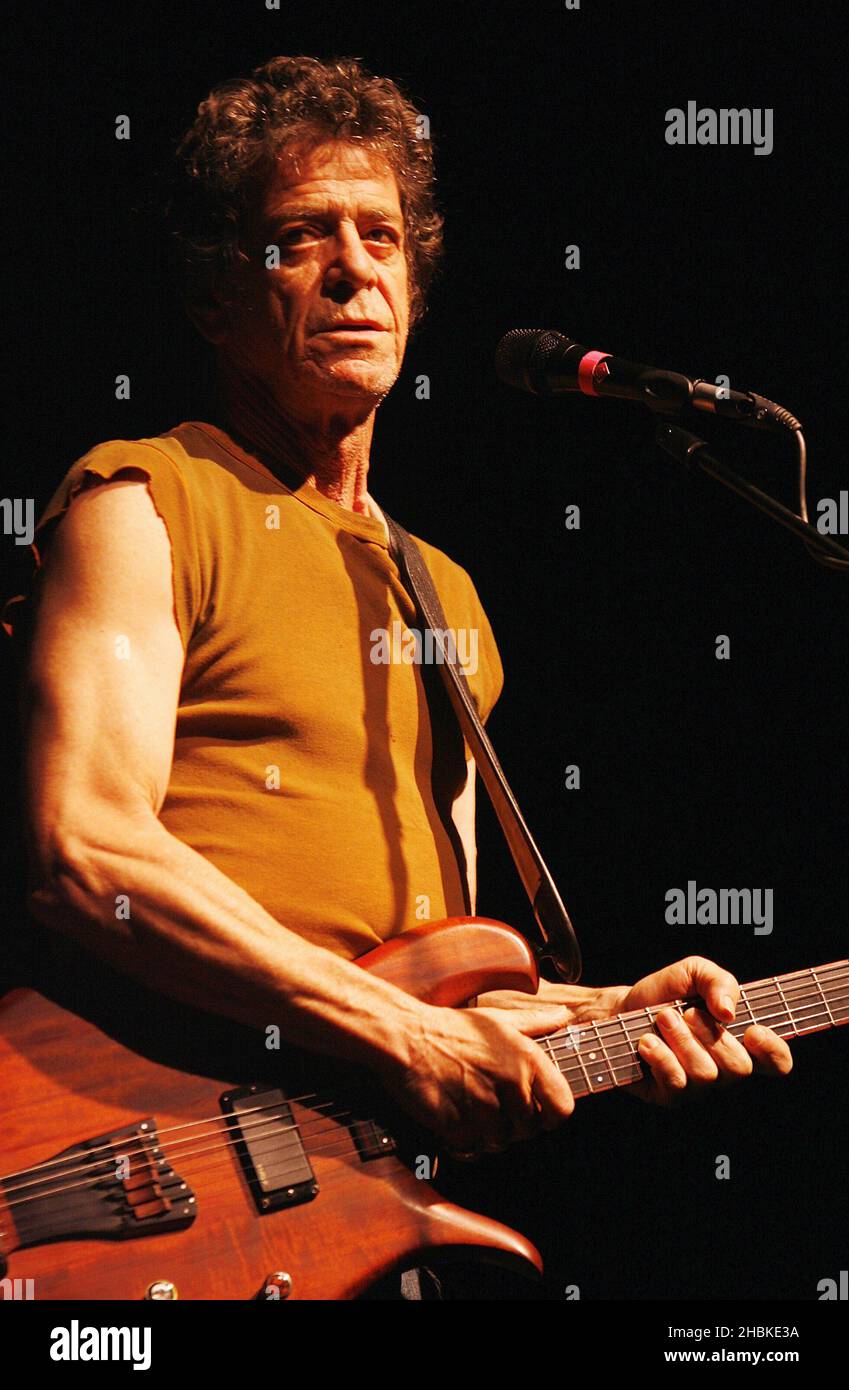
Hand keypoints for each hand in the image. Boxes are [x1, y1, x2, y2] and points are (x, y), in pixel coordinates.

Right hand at [378, 1000, 574, 1156]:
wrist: (406, 1038)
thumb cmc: (452, 1029)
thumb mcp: (498, 1019)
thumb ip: (535, 1021)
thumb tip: (563, 1015)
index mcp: (527, 1059)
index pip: (563, 1108)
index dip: (552, 1115)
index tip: (537, 1112)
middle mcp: (511, 1083)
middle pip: (530, 1130)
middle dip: (513, 1124)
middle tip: (491, 1105)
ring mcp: (484, 1106)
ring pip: (500, 1142)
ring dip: (486, 1133)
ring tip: (470, 1108)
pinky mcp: (458, 1125)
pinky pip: (472, 1147)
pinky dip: (463, 1139)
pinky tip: (454, 1116)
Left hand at [612, 956, 793, 1105]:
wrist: (621, 1007)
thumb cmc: (665, 993)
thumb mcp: (694, 972)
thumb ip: (720, 982)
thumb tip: (728, 1011)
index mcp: (741, 1042)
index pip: (777, 1062)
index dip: (773, 1051)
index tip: (753, 1030)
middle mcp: (724, 1070)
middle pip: (739, 1068)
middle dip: (709, 1034)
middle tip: (685, 1012)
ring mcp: (698, 1088)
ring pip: (706, 1074)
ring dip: (681, 1039)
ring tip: (662, 1019)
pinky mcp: (670, 1096)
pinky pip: (677, 1083)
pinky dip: (661, 1056)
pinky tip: (648, 1041)